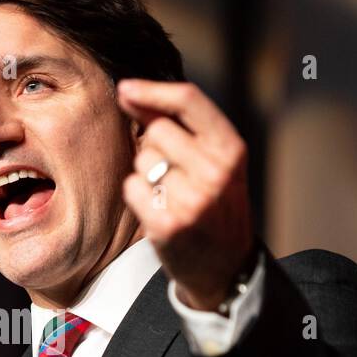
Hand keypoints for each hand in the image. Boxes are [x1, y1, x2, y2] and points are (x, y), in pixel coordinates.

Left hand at [117, 79, 254, 310]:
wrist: (226, 267)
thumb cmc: (214, 206)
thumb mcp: (214, 162)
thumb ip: (178, 126)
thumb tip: (130, 92)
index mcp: (231, 149)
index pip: (189, 100)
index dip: (152, 91)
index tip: (125, 89)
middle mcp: (216, 172)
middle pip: (157, 132)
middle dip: (153, 147)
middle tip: (172, 174)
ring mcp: (193, 200)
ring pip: (142, 162)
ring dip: (146, 175)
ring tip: (170, 196)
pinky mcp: (169, 225)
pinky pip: (132, 188)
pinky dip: (137, 197)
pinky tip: (157, 210)